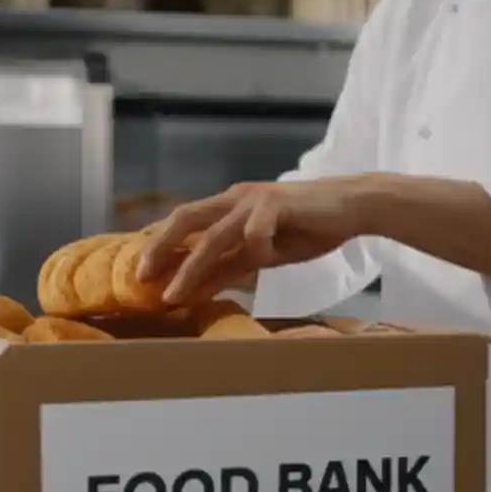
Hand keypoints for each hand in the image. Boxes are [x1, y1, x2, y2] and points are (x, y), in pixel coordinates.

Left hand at [136, 176, 374, 304]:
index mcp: (230, 204)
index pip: (185, 223)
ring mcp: (255, 199)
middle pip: (186, 219)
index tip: (140, 271)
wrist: (351, 208)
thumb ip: (231, 266)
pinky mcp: (278, 204)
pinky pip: (255, 234)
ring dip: (191, 268)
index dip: (160, 244)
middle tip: (140, 277)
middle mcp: (236, 196)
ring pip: (213, 236)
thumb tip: (198, 289)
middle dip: (159, 249)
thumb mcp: (263, 255)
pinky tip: (269, 260)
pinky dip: (256, 252)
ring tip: (174, 295)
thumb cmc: (308, 228)